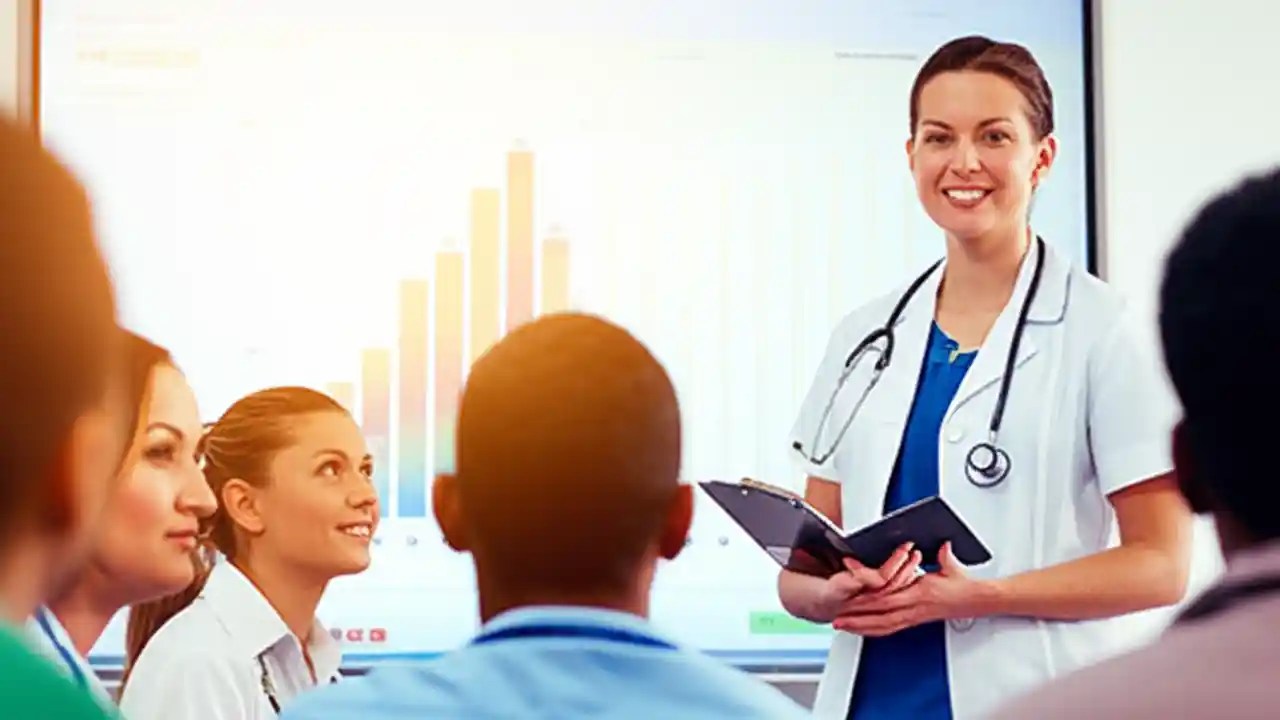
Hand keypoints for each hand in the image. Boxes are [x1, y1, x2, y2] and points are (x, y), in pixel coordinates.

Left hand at [832, 542, 991, 636]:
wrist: (975, 601)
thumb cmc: (962, 585)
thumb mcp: (950, 565)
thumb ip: (942, 554)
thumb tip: (942, 544)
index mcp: (920, 592)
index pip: (888, 597)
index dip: (867, 598)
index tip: (851, 596)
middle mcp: (915, 608)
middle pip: (880, 616)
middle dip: (857, 618)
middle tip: (836, 618)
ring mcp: (915, 616)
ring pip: (883, 626)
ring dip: (861, 627)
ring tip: (842, 626)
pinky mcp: (916, 621)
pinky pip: (891, 629)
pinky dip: (874, 630)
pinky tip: (863, 630)